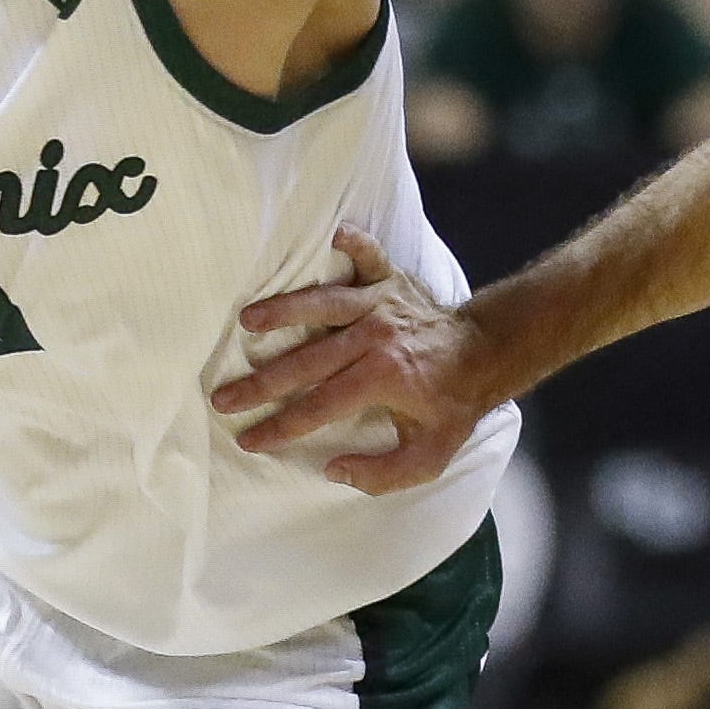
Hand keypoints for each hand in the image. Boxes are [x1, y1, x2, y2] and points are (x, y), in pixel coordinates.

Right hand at [212, 226, 497, 493]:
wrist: (487, 356)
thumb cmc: (451, 408)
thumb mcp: (428, 457)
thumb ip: (382, 473)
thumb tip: (332, 470)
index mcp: (381, 380)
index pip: (318, 407)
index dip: (280, 426)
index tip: (248, 439)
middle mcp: (375, 338)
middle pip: (306, 361)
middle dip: (260, 383)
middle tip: (222, 397)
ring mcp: (381, 305)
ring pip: (323, 304)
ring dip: (283, 310)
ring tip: (246, 320)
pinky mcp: (390, 281)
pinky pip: (368, 256)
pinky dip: (352, 244)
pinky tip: (332, 235)